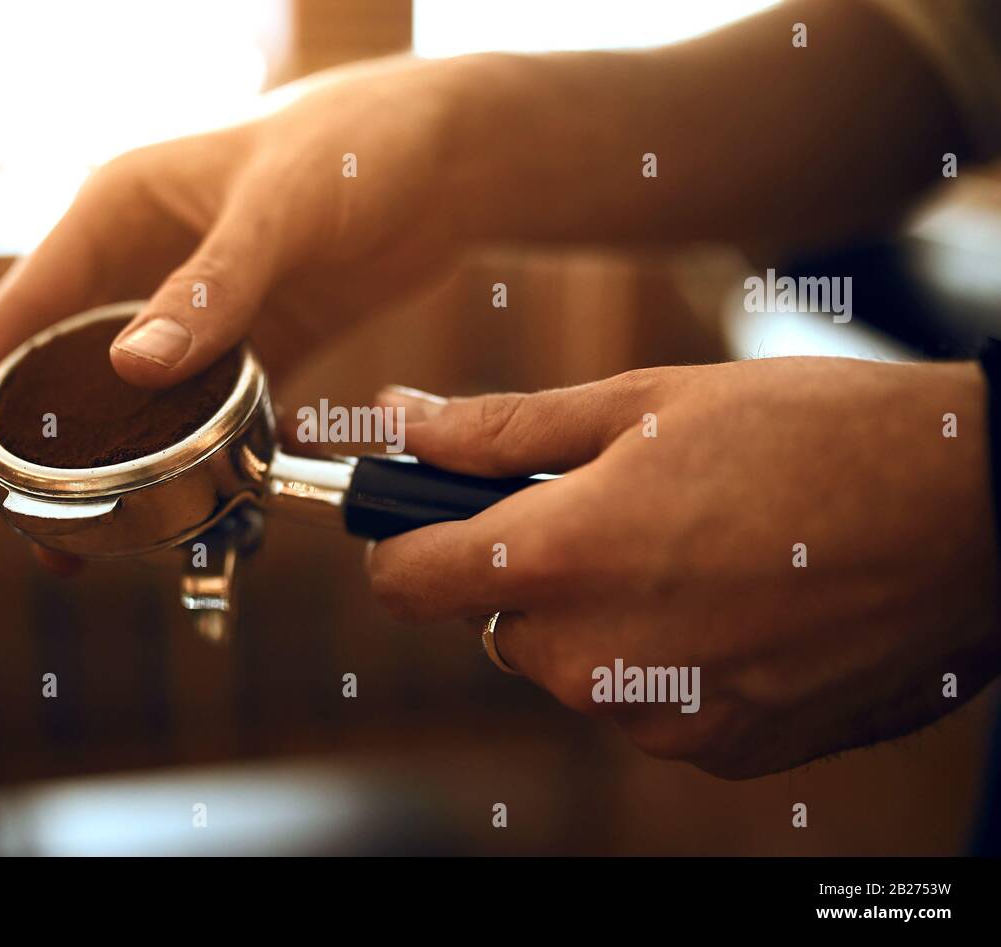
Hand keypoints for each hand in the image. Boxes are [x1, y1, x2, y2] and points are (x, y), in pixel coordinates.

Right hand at [0, 54, 492, 490]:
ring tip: (101, 541)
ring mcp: (205, 310)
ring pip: (141, 402)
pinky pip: (216, 411)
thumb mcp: (276, 210)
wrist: (452, 156)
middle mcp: (149, 265)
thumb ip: (209, 289)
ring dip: (122, 469)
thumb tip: (130, 369)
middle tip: (30, 532)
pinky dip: (200, 456)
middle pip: (72, 371)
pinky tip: (190, 504)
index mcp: (121, 213)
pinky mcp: (262, 341)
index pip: (27, 311)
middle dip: (45, 452)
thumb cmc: (355, 145)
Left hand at [369, 357, 1000, 777]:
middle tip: (615, 510)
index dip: (403, 541)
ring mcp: (659, 720)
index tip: (427, 516)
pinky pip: (647, 706)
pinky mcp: (721, 750)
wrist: (971, 513)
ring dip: (603, 616)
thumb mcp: (640, 405)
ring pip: (573, 667)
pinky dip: (668, 660)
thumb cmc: (808, 436)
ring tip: (696, 550)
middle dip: (531, 571)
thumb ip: (498, 428)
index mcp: (558, 559)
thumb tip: (394, 422)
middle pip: (495, 624)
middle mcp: (594, 661)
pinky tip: (738, 605)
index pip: (405, 582)